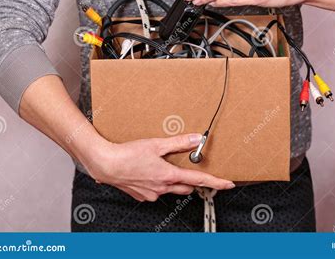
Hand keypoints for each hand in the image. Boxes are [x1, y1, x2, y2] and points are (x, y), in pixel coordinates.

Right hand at [86, 133, 234, 201]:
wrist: (106, 165)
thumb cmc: (128, 155)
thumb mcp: (156, 144)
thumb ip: (178, 142)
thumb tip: (196, 139)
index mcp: (169, 176)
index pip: (199, 180)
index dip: (216, 182)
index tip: (228, 184)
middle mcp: (162, 188)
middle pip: (186, 187)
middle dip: (192, 181)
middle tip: (194, 172)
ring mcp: (152, 194)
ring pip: (171, 190)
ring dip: (174, 181)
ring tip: (165, 168)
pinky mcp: (142, 196)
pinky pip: (156, 191)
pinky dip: (158, 184)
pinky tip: (150, 173)